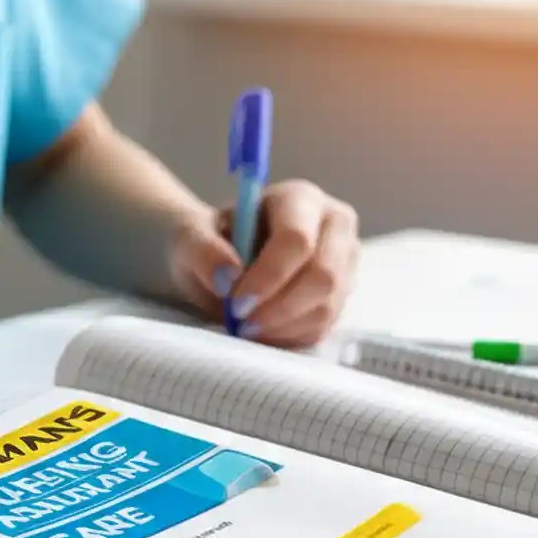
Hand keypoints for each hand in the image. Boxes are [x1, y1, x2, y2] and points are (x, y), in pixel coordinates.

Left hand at [168, 180, 359, 347]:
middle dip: (278, 309)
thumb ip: (203, 250)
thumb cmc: (211, 241)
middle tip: (241, 324)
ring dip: (282, 327)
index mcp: (300, 198)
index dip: (269, 276)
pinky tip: (263, 331)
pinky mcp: (342, 297)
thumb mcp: (191, 237)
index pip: (297, 239)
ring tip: (246, 328)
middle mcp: (334, 226)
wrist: (224, 260)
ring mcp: (345, 263)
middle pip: (323, 276)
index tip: (236, 303)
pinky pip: (324, 328)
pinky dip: (289, 338)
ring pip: (326, 307)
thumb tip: (229, 276)